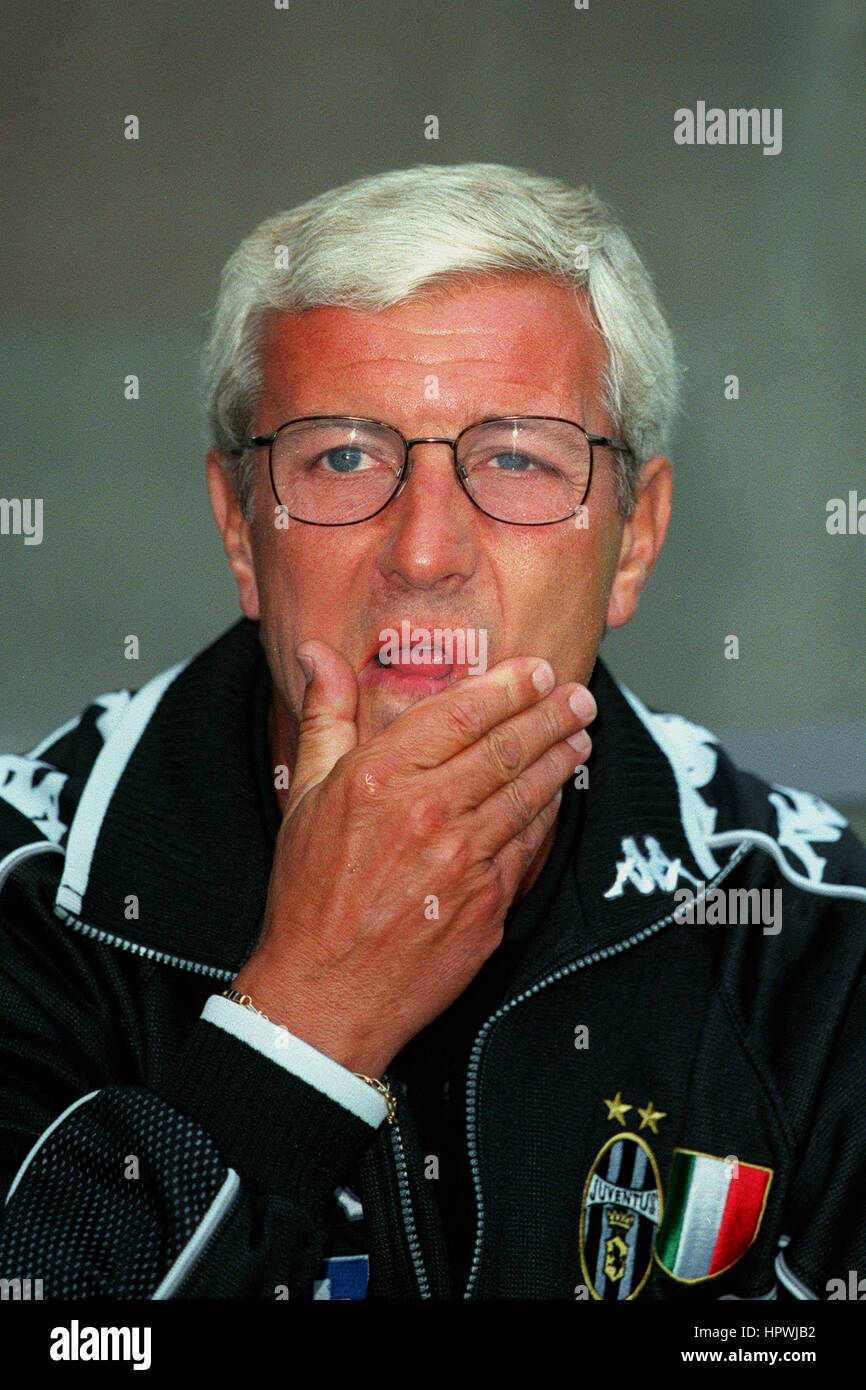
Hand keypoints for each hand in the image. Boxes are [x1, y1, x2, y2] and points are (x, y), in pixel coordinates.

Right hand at [232, 643, 594, 1076]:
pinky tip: (557, 796)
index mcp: (379, 779)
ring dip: (560, 760)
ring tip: (580, 736)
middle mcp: (427, 814)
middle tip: (579, 697)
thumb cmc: (309, 894)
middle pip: (507, 749)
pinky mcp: (488, 904)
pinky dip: (548, 814)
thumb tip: (317, 653)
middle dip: (552, 716)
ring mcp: (463, 862)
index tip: (539, 670)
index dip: (509, 687)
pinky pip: (529, 845)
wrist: (325, 993)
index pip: (462, 714)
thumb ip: (323, 717)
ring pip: (528, 795)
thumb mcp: (302, 795)